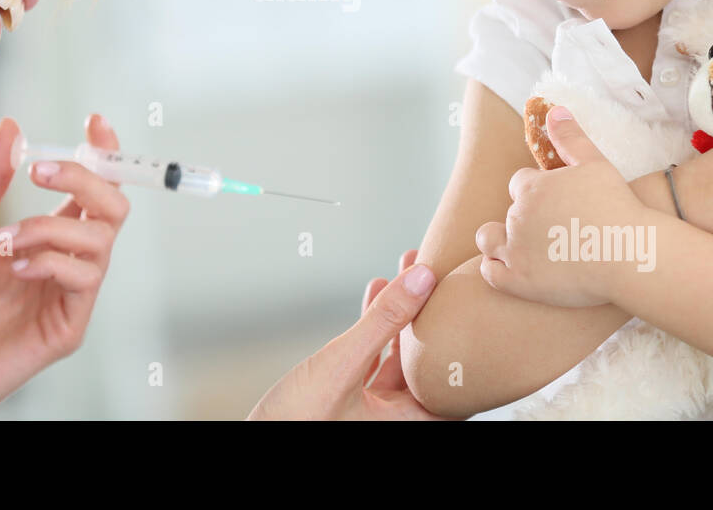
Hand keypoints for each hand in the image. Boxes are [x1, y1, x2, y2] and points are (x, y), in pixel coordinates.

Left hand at [0, 113, 128, 419]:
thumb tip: (10, 126)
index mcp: (51, 236)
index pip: (94, 189)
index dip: (104, 154)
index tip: (93, 122)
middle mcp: (69, 261)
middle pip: (113, 207)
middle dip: (85, 178)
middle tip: (39, 171)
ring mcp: (73, 294)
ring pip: (100, 239)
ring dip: (49, 227)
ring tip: (4, 242)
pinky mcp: (70, 326)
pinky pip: (84, 277)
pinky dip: (51, 260)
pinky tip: (16, 269)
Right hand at [247, 249, 445, 419]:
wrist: (251, 444)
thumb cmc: (294, 425)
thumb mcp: (342, 366)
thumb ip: (382, 322)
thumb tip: (421, 278)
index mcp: (408, 421)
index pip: (453, 376)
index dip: (462, 331)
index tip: (459, 290)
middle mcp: (396, 416)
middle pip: (429, 357)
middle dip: (430, 308)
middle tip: (433, 268)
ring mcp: (374, 407)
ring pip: (401, 351)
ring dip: (402, 311)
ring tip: (407, 269)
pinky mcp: (350, 398)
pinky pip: (374, 355)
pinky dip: (376, 324)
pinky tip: (376, 291)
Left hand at [477, 105, 646, 306]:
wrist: (629, 254)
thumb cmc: (617, 207)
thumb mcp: (595, 163)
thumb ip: (570, 137)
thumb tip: (553, 110)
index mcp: (530, 187)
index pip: (520, 184)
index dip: (537, 193)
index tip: (557, 204)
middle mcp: (516, 216)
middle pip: (510, 212)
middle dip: (525, 218)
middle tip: (554, 229)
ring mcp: (514, 250)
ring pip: (488, 239)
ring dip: (498, 241)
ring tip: (523, 247)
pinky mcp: (518, 281)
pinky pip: (491, 273)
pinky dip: (496, 270)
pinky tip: (515, 270)